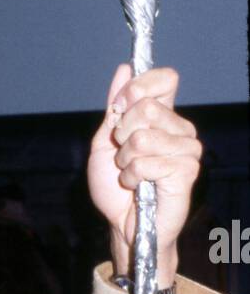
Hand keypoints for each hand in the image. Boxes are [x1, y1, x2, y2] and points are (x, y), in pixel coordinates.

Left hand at [87, 63, 202, 282]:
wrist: (121, 224)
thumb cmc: (115, 187)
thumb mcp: (105, 142)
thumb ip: (115, 107)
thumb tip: (124, 69)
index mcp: (162, 117)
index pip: (165, 80)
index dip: (138, 88)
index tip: (118, 109)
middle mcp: (179, 129)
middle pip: (148, 107)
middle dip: (122, 134)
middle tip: (122, 155)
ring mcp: (187, 149)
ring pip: (144, 137)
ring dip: (125, 160)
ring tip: (129, 174)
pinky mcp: (187, 171)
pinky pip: (148, 162)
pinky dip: (132, 176)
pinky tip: (138, 186)